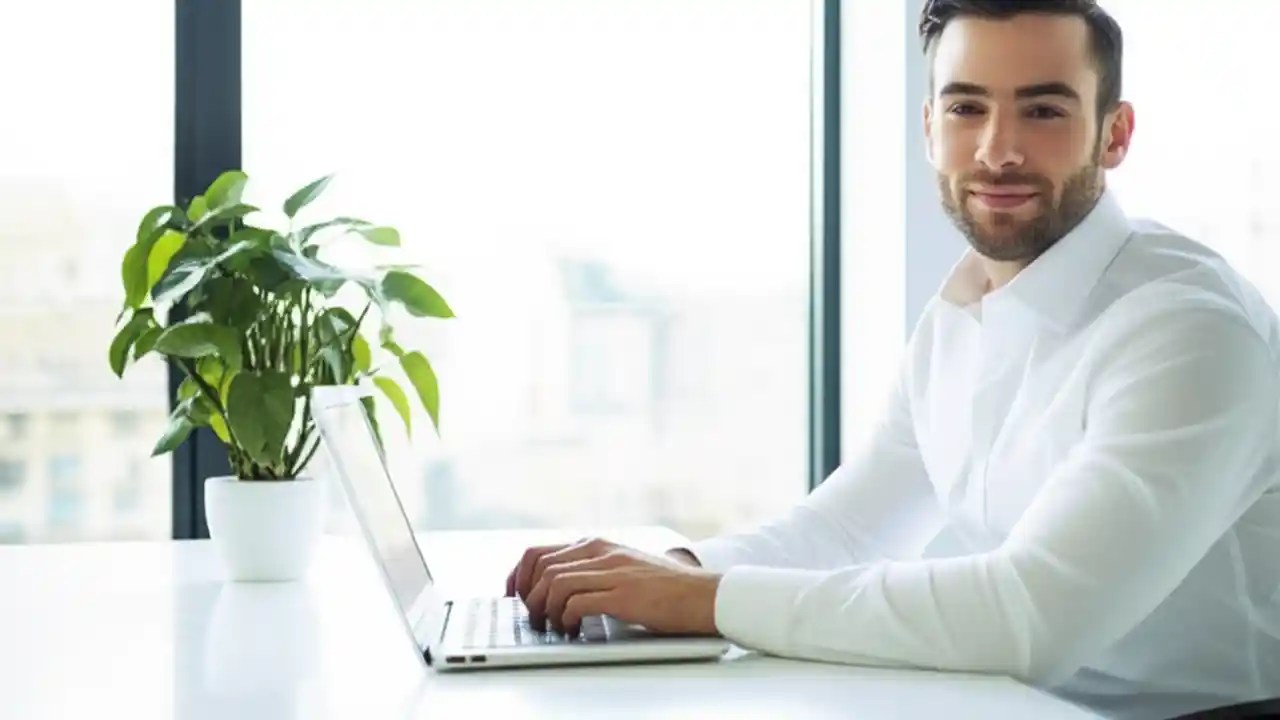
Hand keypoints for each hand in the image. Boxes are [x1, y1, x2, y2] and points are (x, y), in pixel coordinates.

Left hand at [504, 537, 721, 635]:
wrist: (702, 595)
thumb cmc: (665, 588)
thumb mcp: (624, 567)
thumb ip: (594, 570)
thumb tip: (556, 588)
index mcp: (598, 545)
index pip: (539, 552)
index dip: (518, 576)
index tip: (514, 596)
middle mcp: (601, 552)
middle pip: (541, 567)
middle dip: (528, 596)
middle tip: (532, 618)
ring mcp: (612, 572)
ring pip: (554, 583)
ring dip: (544, 609)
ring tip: (550, 626)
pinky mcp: (622, 594)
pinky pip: (577, 603)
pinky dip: (565, 618)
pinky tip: (570, 629)